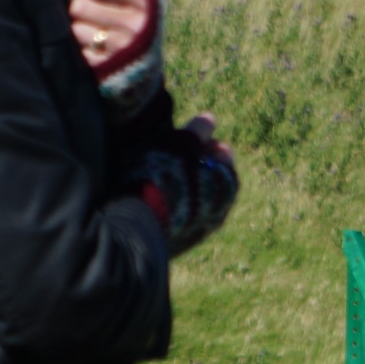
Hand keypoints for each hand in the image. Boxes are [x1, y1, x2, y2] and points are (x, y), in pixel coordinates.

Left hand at [69, 0, 155, 70]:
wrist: (142, 65)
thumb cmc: (130, 16)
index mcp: (144, 1)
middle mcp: (138, 25)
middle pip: (80, 5)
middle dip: (79, 9)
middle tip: (90, 14)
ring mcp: (124, 49)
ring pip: (76, 29)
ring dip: (78, 30)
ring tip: (93, 32)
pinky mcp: (110, 68)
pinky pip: (78, 51)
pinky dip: (80, 49)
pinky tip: (93, 49)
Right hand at [131, 111, 240, 257]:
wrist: (137, 226)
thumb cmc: (162, 178)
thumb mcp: (179, 146)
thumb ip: (196, 132)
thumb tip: (209, 119)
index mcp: (227, 185)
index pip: (222, 154)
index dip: (203, 141)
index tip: (184, 136)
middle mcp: (220, 211)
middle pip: (210, 179)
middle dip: (194, 164)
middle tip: (170, 154)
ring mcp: (201, 231)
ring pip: (195, 200)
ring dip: (182, 186)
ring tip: (158, 175)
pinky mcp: (180, 244)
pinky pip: (180, 217)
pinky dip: (171, 204)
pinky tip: (151, 197)